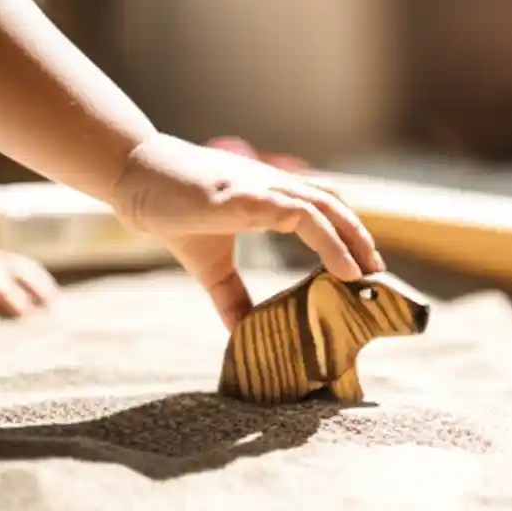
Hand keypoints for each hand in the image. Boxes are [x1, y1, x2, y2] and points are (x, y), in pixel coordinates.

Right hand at [110, 134, 383, 328]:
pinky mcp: (246, 196)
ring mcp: (262, 189)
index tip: (364, 269)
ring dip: (351, 240)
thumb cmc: (173, 210)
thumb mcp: (210, 265)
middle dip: (359, 240)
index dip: (348, 235)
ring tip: (365, 273)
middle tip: (378, 276)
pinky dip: (325, 238)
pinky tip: (339, 266)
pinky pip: (298, 214)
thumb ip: (231, 296)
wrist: (133, 178)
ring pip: (324, 208)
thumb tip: (242, 333)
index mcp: (271, 198)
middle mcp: (275, 188)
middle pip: (335, 207)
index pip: (324, 210)